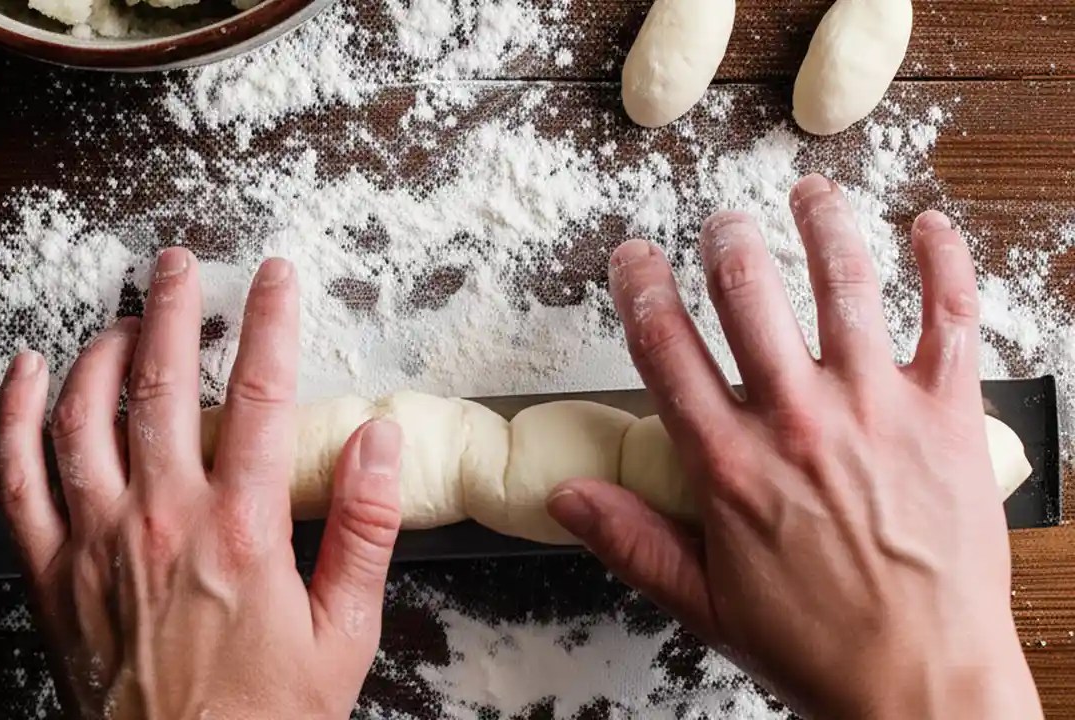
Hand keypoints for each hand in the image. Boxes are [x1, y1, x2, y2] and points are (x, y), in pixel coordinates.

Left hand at [0, 249, 403, 718]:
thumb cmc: (263, 716)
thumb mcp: (344, 633)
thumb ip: (364, 529)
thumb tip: (381, 443)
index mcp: (242, 530)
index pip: (266, 396)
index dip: (272, 321)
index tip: (274, 277)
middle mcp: (163, 519)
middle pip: (167, 383)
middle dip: (176, 309)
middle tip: (179, 265)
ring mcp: (96, 540)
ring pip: (87, 411)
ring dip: (104, 347)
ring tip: (126, 315)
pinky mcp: (48, 569)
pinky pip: (17, 473)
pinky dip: (15, 411)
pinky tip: (27, 370)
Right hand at [548, 174, 1042, 718]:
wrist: (924, 688)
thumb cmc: (818, 649)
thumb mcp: (703, 603)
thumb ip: (630, 540)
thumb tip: (565, 496)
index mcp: (731, 464)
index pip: (666, 347)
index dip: (641, 288)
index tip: (634, 258)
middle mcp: (798, 421)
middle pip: (749, 293)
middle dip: (727, 240)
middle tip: (723, 222)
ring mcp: (877, 410)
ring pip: (844, 283)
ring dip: (821, 223)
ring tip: (809, 193)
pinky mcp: (947, 415)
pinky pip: (951, 316)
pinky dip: (942, 261)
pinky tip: (925, 226)